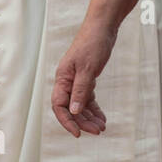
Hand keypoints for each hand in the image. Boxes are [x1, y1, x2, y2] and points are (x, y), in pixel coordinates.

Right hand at [51, 21, 112, 136]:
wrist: (103, 27)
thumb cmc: (93, 43)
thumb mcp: (87, 69)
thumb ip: (80, 91)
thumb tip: (73, 112)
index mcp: (62, 78)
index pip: (59, 106)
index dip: (67, 121)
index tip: (77, 133)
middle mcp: (67, 80)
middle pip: (71, 108)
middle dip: (83, 121)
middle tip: (97, 131)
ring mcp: (77, 79)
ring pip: (80, 104)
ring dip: (90, 117)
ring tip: (102, 127)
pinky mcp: (86, 78)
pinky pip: (87, 98)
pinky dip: (94, 108)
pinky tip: (101, 117)